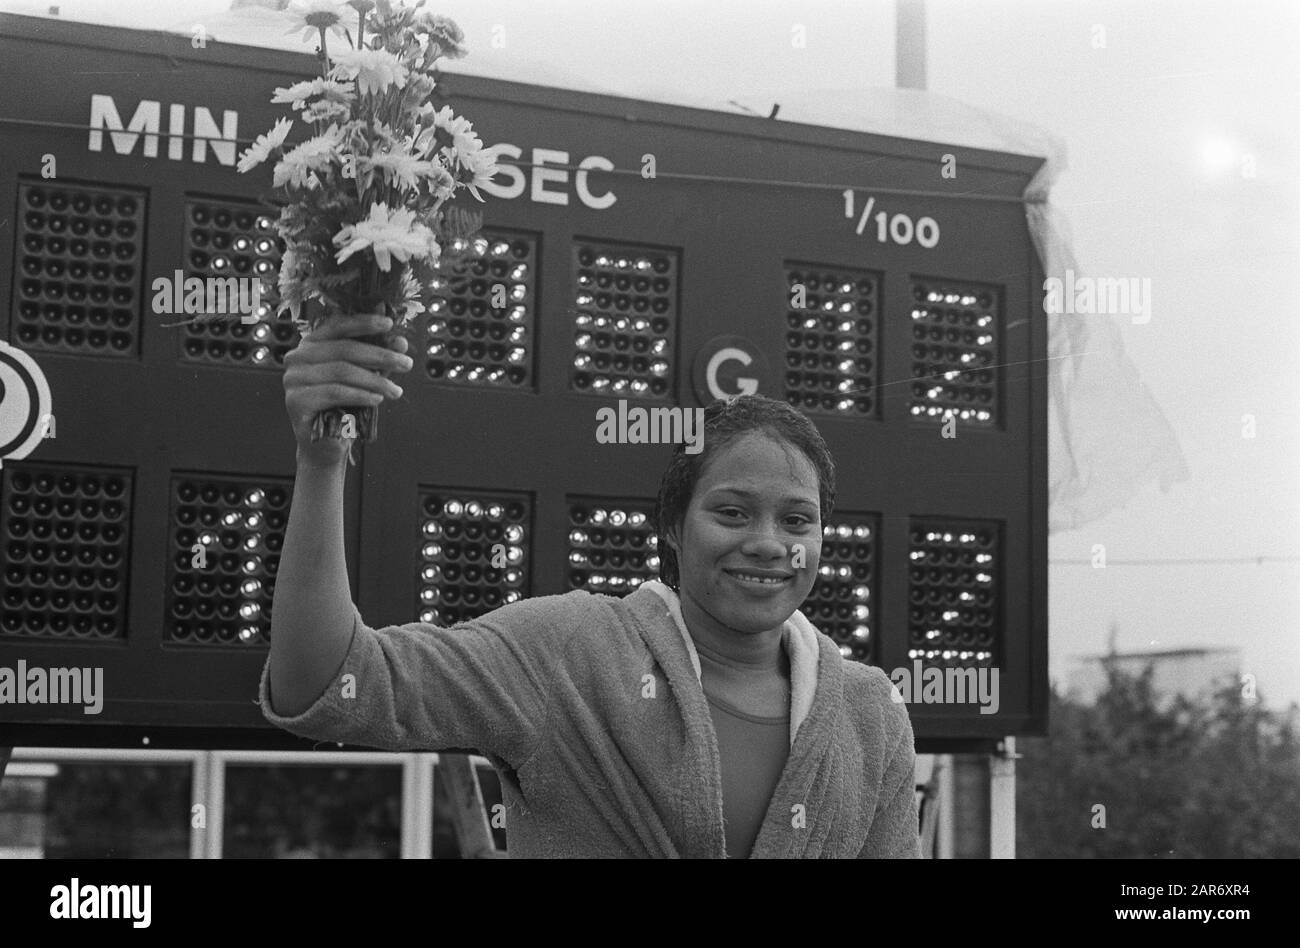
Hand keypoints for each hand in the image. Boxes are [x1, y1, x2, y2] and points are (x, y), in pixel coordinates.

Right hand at [282, 312, 413, 467]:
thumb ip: (379, 360)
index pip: (337, 325)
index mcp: (311, 344)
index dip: (363, 322)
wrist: (326, 445)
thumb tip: (400, 341)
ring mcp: (293, 379)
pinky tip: (377, 400)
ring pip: (342, 371)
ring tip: (396, 391)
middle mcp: (297, 357)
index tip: (390, 324)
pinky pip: (335, 392)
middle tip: (406, 364)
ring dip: (375, 380)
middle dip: (380, 355)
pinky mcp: (296, 401)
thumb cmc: (345, 407)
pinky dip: (360, 395)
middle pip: (344, 349)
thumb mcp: (365, 379)